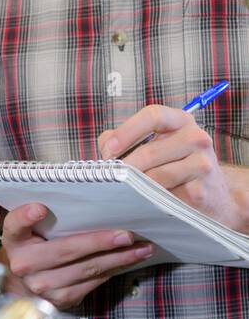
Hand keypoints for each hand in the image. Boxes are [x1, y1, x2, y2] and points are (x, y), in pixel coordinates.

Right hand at [0, 202, 153, 310]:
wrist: (22, 284)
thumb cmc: (32, 247)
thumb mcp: (27, 230)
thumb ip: (39, 217)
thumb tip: (76, 203)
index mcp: (14, 241)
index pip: (15, 226)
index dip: (26, 217)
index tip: (40, 208)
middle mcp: (24, 265)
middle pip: (66, 251)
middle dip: (100, 242)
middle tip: (126, 235)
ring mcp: (43, 287)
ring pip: (86, 270)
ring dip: (117, 259)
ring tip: (140, 249)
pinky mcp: (60, 300)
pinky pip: (92, 283)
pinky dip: (112, 270)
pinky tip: (127, 261)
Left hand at [99, 104, 248, 231]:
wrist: (213, 195)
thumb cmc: (174, 166)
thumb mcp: (155, 145)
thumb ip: (126, 141)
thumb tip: (106, 148)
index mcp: (180, 121)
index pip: (153, 115)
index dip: (126, 131)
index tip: (109, 150)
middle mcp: (196, 137)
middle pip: (149, 151)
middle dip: (125, 167)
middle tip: (110, 178)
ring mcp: (202, 164)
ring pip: (156, 176)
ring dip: (136, 186)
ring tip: (126, 191)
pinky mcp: (201, 191)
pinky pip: (165, 197)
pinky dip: (150, 201)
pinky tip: (146, 203)